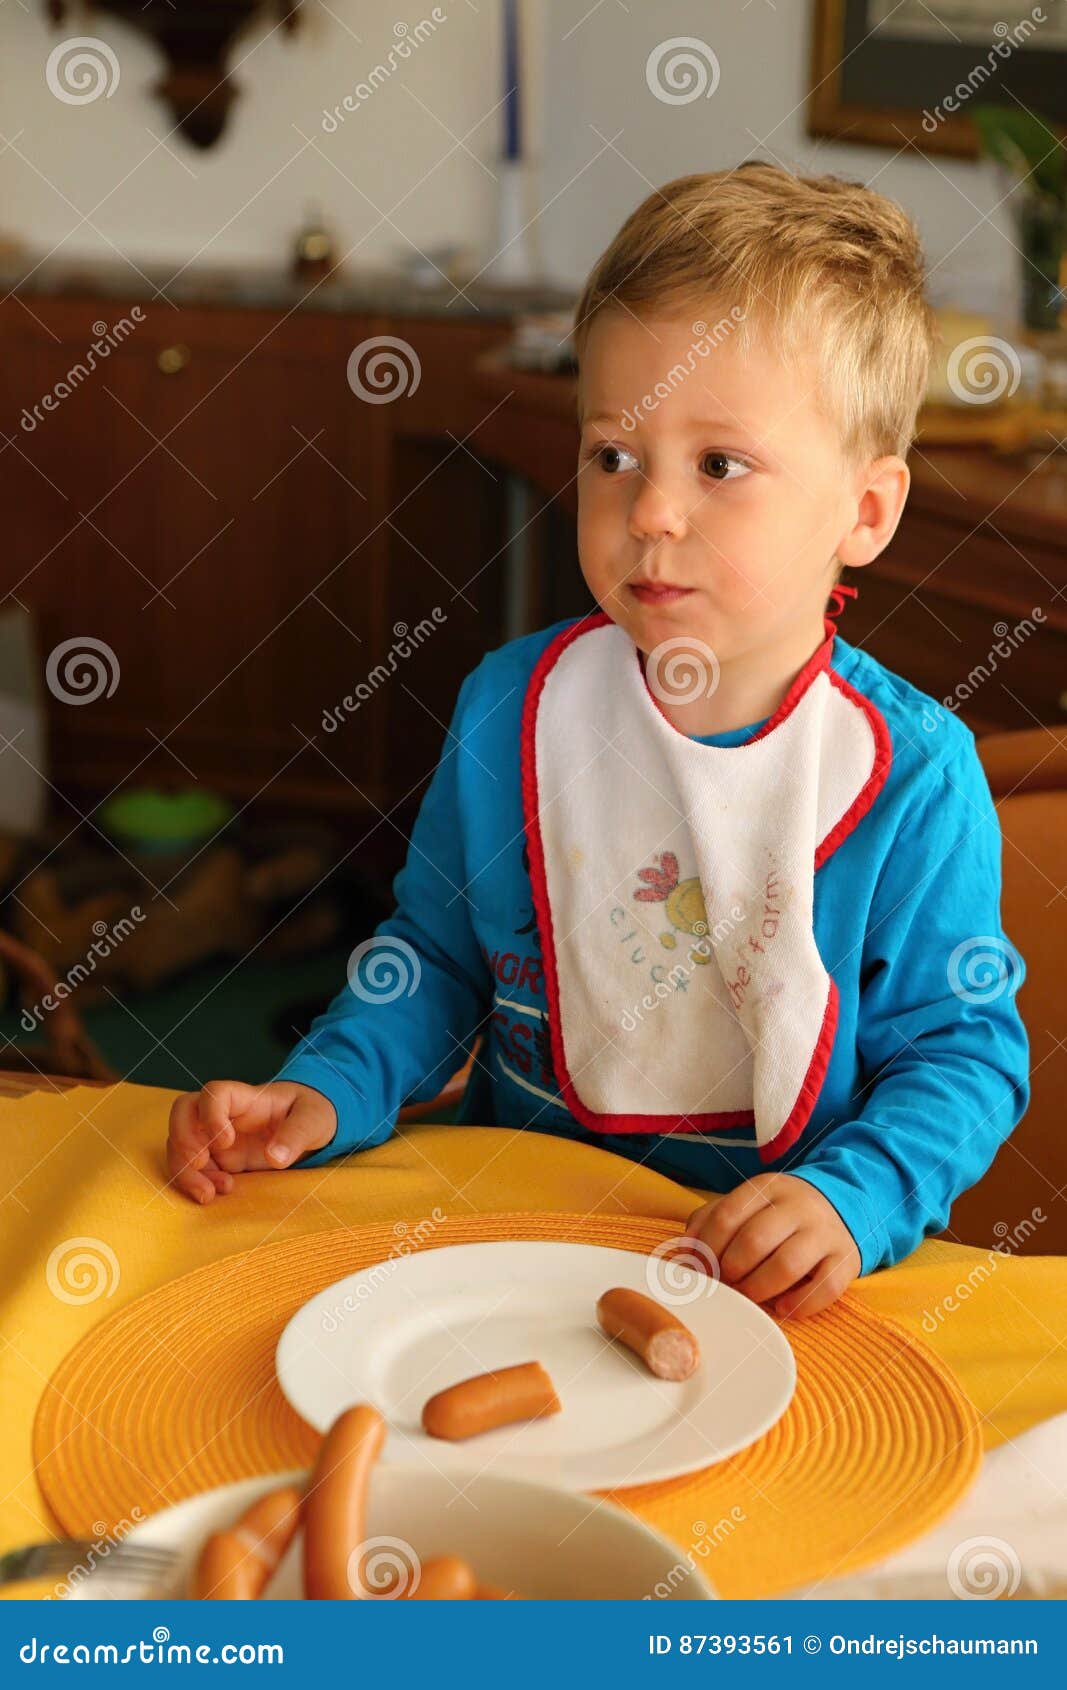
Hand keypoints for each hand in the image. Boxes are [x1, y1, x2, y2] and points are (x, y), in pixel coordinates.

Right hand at [167, 1079, 336, 1203]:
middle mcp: (224, 1115)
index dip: (211, 1114)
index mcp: (247, 1098)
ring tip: (209, 1194)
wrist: (309, 1125)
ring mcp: (216, 1136)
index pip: (214, 1093)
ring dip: (185, 1170)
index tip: (227, 1142)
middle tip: (199, 1164)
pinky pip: (191, 1168)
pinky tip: (215, 1193)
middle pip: (183, 1112)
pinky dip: (194, 1182)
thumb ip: (297, 1134)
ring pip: (180, 1143)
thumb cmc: (310, 1111)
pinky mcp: (217, 1159)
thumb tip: (275, 1157)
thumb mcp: (314, 1119)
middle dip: (182, 1139)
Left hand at [684, 1173, 860, 1318]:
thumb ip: (711, 1221)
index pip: (726, 1217)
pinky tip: (782, 1307)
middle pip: (754, 1241)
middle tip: (727, 1283)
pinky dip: (799, 1304)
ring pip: (787, 1265)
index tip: (702, 1270)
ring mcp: (825, 1232)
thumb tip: (685, 1252)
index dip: (707, 1249)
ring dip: (759, 1289)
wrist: (839, 1206)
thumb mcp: (746, 1204)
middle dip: (732, 1270)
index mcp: (766, 1188)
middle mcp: (798, 1206)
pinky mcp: (846, 1260)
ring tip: (749, 1296)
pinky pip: (825, 1288)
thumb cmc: (777, 1214)